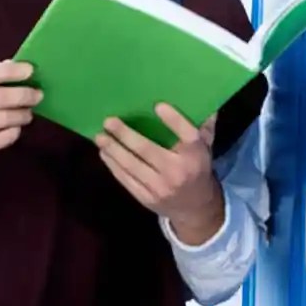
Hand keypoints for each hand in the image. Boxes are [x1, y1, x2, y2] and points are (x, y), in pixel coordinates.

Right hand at [0, 61, 41, 188]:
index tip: (30, 70)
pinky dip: (15, 131)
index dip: (10, 71)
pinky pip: (5, 137)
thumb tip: (17, 65)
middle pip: (0, 97)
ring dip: (23, 114)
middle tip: (38, 95)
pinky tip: (14, 127)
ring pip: (5, 118)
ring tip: (27, 113)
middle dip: (24, 95)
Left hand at [95, 104, 223, 244]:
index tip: (158, 105)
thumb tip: (199, 96)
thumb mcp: (205, 147)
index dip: (174, 120)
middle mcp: (178, 171)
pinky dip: (113, 165)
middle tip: (108, 121)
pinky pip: (126, 180)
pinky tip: (104, 153)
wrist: (195, 208)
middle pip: (148, 150)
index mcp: (196, 156)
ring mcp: (161, 188)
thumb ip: (202, 124)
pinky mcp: (146, 199)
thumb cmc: (196, 168)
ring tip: (100, 136)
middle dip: (125, 135)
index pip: (188, 135)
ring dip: (113, 150)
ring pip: (131, 166)